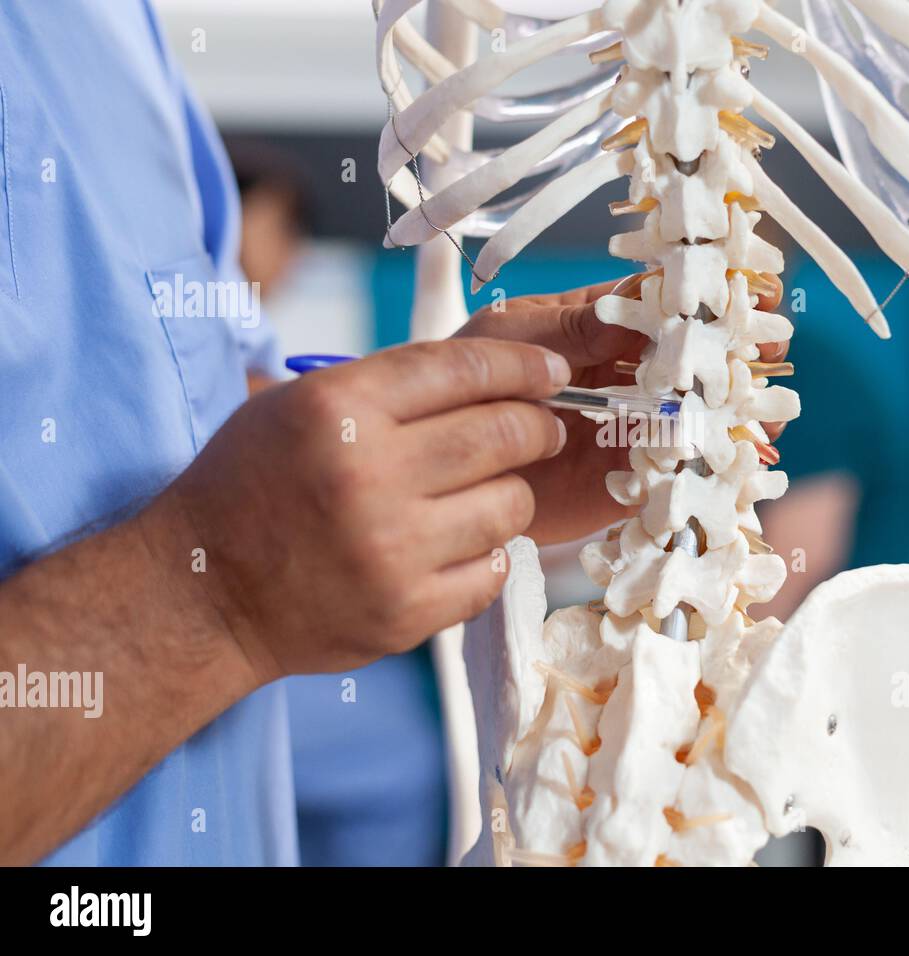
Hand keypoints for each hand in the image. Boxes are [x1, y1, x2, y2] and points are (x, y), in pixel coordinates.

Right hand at [141, 338, 570, 681]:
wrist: (202, 591)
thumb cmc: (253, 485)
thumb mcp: (300, 405)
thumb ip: (390, 387)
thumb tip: (497, 375)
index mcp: (339, 409)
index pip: (465, 367)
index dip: (525, 366)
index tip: (553, 374)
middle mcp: (368, 475)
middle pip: (504, 434)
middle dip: (539, 427)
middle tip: (544, 430)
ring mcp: (390, 550)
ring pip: (511, 505)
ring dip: (512, 495)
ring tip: (487, 494)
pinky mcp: (406, 613)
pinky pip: (493, 572)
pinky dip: (488, 556)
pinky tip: (460, 547)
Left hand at [458, 274, 788, 544]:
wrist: (438, 460)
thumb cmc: (465, 380)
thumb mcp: (512, 336)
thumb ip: (572, 326)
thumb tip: (634, 312)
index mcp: (602, 327)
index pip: (667, 305)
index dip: (710, 299)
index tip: (754, 294)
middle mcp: (624, 376)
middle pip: (694, 363)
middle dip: (736, 359)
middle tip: (770, 356)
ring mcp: (628, 430)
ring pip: (693, 419)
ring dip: (732, 419)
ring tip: (763, 421)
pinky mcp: (622, 483)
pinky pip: (670, 477)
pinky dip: (705, 473)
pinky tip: (738, 469)